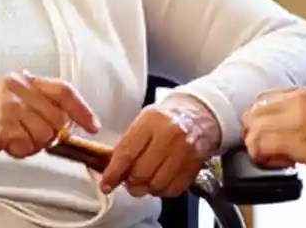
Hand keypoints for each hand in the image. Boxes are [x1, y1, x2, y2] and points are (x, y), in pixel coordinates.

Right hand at [0, 71, 100, 163]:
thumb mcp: (11, 99)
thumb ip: (39, 104)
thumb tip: (70, 119)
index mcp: (22, 80)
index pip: (63, 91)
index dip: (82, 110)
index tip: (93, 125)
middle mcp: (17, 89)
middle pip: (57, 118)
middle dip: (50, 135)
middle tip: (32, 137)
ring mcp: (8, 107)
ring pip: (45, 135)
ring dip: (33, 145)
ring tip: (15, 140)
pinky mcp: (1, 126)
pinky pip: (26, 145)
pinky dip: (20, 151)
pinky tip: (6, 145)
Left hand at [100, 94, 220, 196]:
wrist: (199, 113)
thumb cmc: (166, 118)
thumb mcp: (144, 120)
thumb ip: (128, 143)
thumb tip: (112, 170)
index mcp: (152, 120)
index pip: (127, 152)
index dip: (114, 173)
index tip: (106, 184)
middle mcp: (170, 135)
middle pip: (141, 173)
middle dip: (130, 183)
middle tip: (129, 181)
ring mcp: (185, 151)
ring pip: (156, 184)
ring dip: (146, 188)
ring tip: (145, 181)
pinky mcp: (195, 165)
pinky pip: (173, 189)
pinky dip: (162, 191)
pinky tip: (159, 182)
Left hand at [241, 86, 305, 181]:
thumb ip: (305, 119)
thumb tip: (284, 138)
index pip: (263, 100)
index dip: (261, 122)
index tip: (270, 140)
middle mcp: (301, 99)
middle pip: (253, 112)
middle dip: (254, 134)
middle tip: (271, 153)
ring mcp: (300, 118)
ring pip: (253, 128)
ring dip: (258, 148)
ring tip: (278, 160)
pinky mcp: (302, 140)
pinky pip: (262, 145)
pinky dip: (264, 158)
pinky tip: (284, 164)